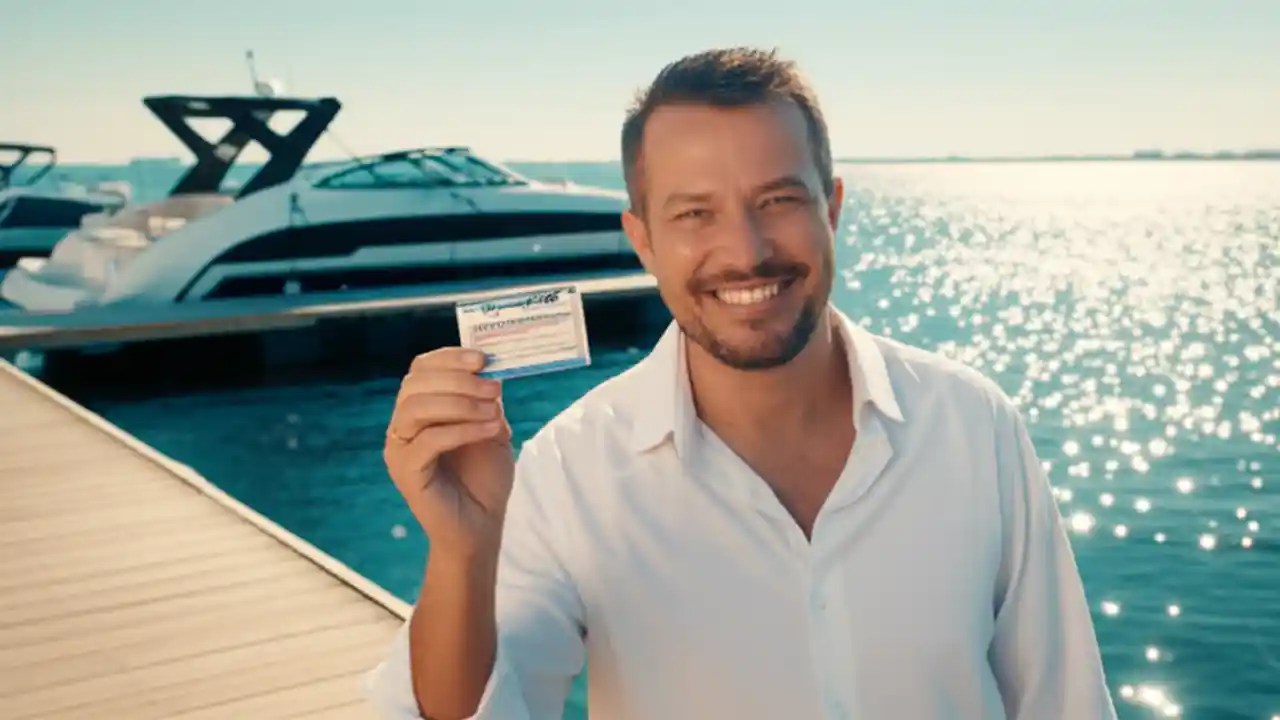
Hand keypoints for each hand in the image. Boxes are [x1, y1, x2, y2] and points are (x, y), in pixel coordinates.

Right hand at [383, 348, 514, 555]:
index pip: (421, 369)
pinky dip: (462, 429)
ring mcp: (400, 448)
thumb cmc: (484, 478)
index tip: (482, 358)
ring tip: (494, 411)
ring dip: (461, 403)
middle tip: (494, 388)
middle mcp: (402, 424)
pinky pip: (428, 440)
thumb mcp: (491, 427)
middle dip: (459, 379)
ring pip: (417, 407)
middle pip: (417, 384)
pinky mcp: (406, 471)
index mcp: (419, 408)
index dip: (449, 358)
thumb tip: (491, 368)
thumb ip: (486, 399)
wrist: (481, 525)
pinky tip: (489, 430)